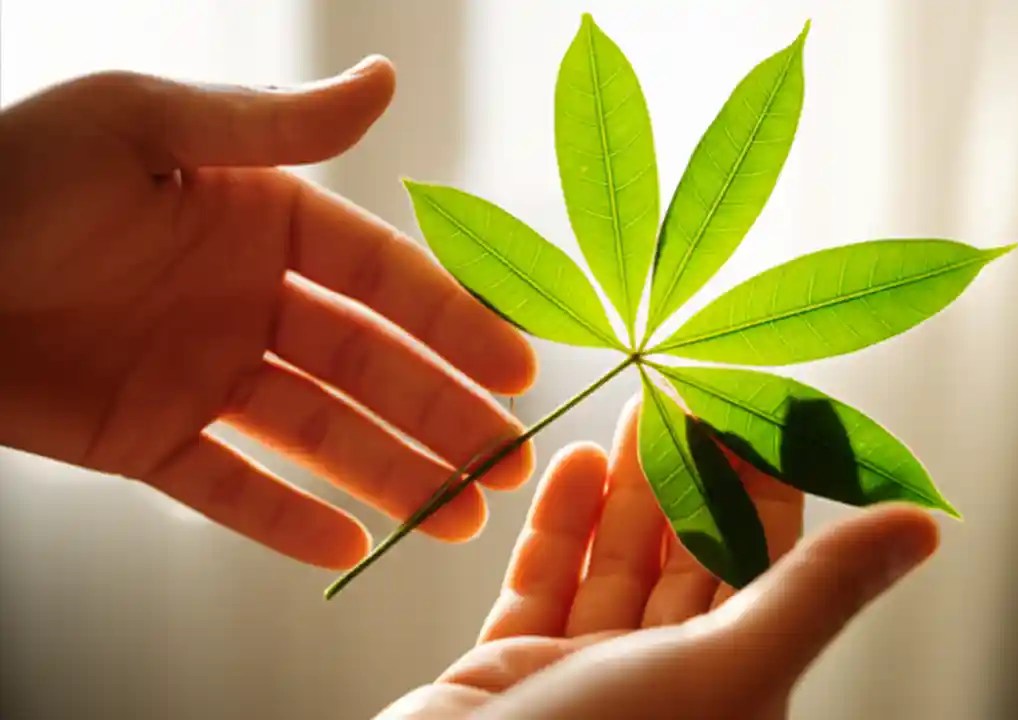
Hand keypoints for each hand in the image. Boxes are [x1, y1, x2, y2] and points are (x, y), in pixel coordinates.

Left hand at [0, 59, 535, 568]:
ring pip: (318, 432)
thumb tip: (383, 80)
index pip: (380, 278)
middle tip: (513, 465)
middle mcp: (246, 298)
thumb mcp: (141, 125)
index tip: (518, 369)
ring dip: (393, 475)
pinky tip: (349, 547)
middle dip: (446, 416)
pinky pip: (229, 486)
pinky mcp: (147, 440)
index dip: (453, 323)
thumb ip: (269, 122)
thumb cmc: (6, 172)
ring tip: (462, 519)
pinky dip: (285, 519)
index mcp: (258, 217)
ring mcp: (202, 372)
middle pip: (370, 366)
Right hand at [379, 400, 938, 718]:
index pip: (766, 565)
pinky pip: (542, 584)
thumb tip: (924, 526)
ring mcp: (584, 675)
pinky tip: (575, 461)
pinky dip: (560, 524)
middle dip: (692, 471)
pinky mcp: (509, 671)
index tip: (759, 407)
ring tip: (636, 406)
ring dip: (628, 486)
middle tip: (688, 390)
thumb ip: (818, 592)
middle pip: (689, 556)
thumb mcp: (730, 668)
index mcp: (732, 687)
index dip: (767, 484)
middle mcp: (663, 683)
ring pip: (617, 563)